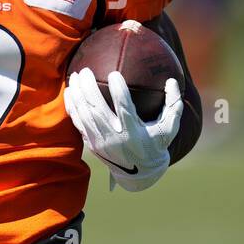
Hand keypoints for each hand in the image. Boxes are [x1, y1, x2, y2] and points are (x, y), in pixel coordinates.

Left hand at [63, 67, 182, 191]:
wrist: (140, 173)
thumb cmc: (157, 143)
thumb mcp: (170, 128)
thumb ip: (173, 105)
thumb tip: (172, 81)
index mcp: (134, 133)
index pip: (125, 110)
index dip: (119, 92)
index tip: (114, 73)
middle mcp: (115, 139)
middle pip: (98, 110)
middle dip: (89, 88)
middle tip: (86, 70)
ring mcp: (101, 142)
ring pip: (85, 115)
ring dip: (78, 94)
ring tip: (75, 75)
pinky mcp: (91, 144)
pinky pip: (78, 123)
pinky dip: (72, 106)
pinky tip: (70, 91)